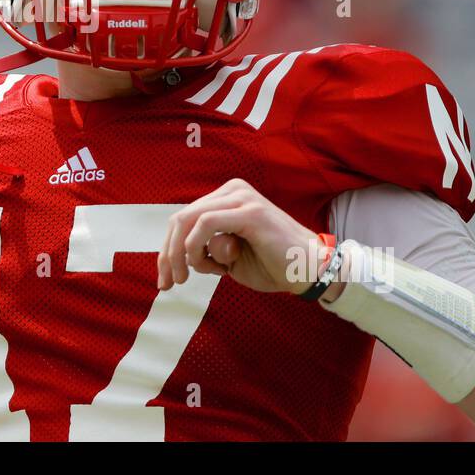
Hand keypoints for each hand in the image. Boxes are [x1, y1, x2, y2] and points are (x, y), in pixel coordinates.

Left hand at [156, 178, 325, 295]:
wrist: (309, 272)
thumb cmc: (272, 265)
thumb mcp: (228, 258)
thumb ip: (205, 249)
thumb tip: (175, 254)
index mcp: (227, 198)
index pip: (183, 219)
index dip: (167, 249)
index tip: (165, 279)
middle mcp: (233, 191)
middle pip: (181, 218)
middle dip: (168, 253)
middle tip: (167, 283)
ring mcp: (242, 198)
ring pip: (189, 219)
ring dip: (180, 253)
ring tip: (185, 278)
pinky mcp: (250, 211)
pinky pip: (207, 223)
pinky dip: (196, 246)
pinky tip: (206, 264)